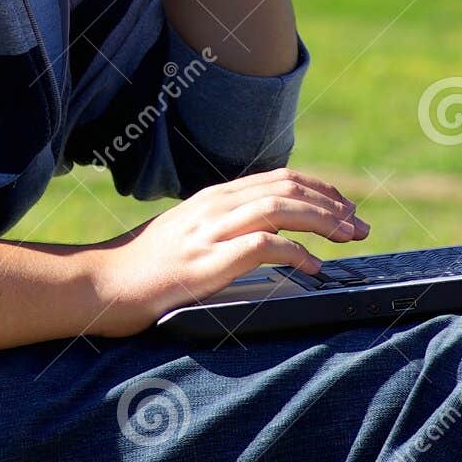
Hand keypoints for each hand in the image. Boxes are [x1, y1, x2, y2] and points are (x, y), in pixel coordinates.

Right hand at [84, 168, 370, 337]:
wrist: (100, 283)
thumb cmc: (142, 266)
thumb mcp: (185, 233)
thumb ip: (219, 226)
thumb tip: (260, 234)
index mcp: (213, 198)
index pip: (279, 178)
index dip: (320, 190)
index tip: (346, 208)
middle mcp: (214, 206)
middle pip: (287, 188)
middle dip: (331, 204)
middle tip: (360, 225)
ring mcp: (209, 232)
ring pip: (280, 208)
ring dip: (323, 221)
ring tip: (349, 238)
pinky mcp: (206, 263)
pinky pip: (263, 247)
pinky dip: (296, 253)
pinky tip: (314, 268)